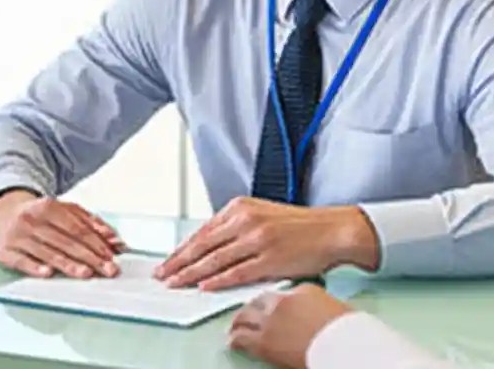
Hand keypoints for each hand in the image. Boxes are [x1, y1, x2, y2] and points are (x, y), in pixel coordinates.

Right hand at [0, 190, 124, 278]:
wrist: (3, 211)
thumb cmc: (40, 214)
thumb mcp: (65, 210)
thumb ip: (91, 223)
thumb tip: (114, 240)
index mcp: (48, 206)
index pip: (76, 228)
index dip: (95, 243)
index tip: (110, 255)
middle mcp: (31, 220)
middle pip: (65, 242)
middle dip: (89, 257)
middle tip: (107, 270)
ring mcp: (16, 236)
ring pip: (47, 253)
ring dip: (69, 265)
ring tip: (87, 274)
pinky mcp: (4, 251)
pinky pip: (21, 262)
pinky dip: (35, 268)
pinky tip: (48, 273)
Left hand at [154, 197, 378, 290]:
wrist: (331, 230)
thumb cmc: (298, 226)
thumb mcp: (261, 214)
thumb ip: (235, 226)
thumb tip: (208, 247)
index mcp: (240, 207)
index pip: (202, 231)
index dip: (182, 249)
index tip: (168, 261)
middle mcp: (245, 220)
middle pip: (203, 245)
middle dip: (179, 262)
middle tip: (162, 274)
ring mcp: (257, 239)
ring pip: (215, 259)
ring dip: (192, 274)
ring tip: (176, 283)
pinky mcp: (269, 258)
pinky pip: (237, 272)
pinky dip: (218, 280)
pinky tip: (204, 286)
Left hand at [228, 285, 352, 367]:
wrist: (344, 346)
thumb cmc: (344, 328)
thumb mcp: (328, 304)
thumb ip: (308, 300)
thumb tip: (301, 306)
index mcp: (298, 290)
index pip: (274, 291)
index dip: (266, 300)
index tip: (263, 304)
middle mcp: (279, 303)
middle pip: (255, 303)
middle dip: (248, 309)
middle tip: (243, 313)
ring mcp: (270, 323)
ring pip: (243, 319)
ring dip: (238, 323)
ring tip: (235, 327)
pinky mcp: (264, 344)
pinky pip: (241, 339)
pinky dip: (235, 340)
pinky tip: (233, 342)